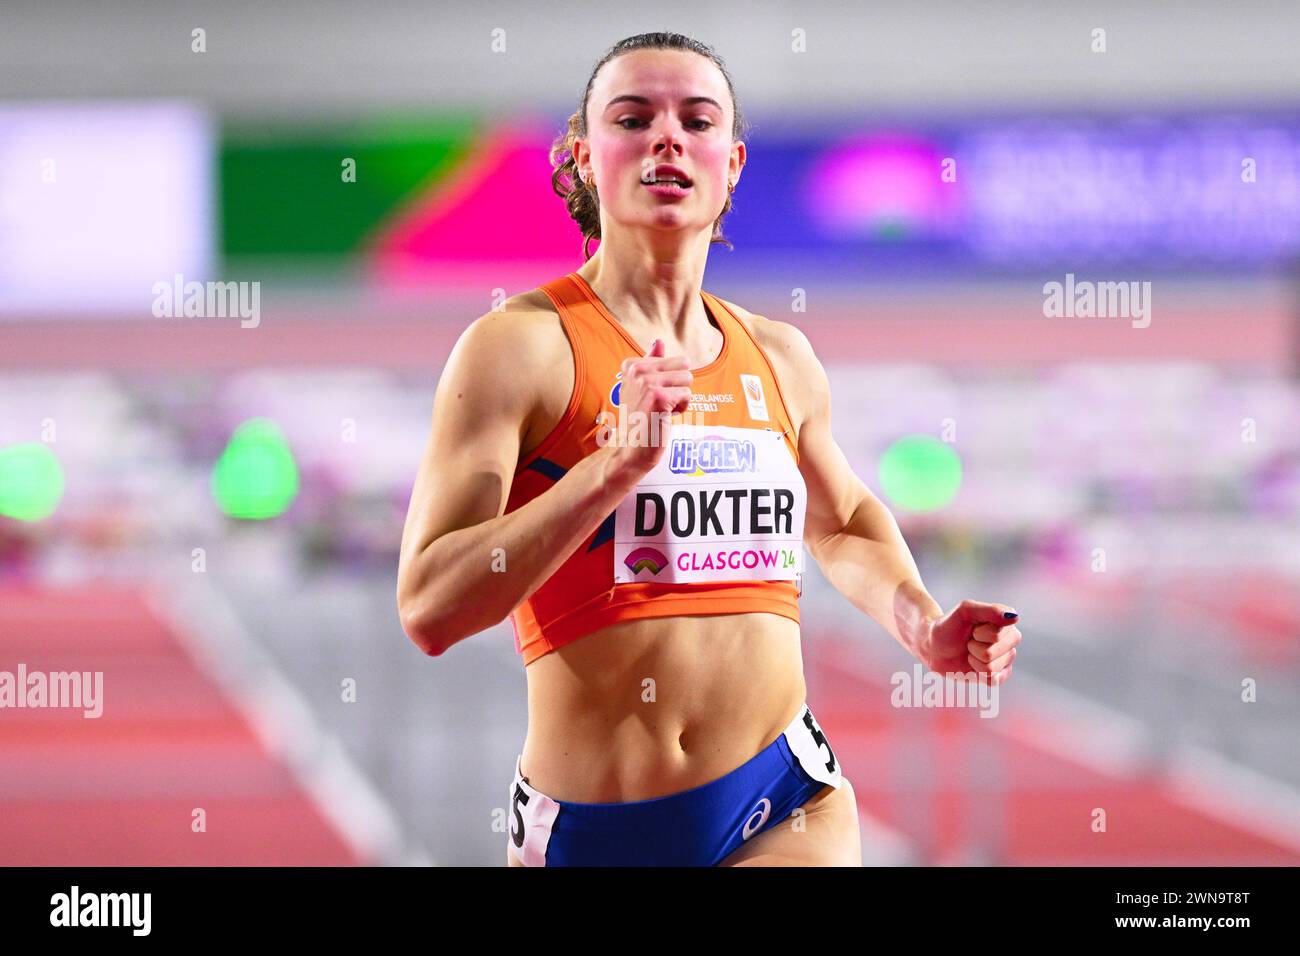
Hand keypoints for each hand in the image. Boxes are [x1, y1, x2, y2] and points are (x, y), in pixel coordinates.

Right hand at [604, 338, 692, 481]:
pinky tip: (664, 417)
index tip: (652, 396)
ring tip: (663, 410)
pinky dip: (681, 408)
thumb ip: (650, 362)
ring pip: (688, 379)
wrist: (633, 448)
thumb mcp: (642, 387)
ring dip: (681, 397)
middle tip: (662, 403)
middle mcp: (637, 370)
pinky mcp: (658, 397)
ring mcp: (647, 383)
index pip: (675, 360)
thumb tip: (658, 340)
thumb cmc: (641, 417)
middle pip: (684, 365)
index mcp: (632, 364)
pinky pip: (687, 395)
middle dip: (680, 386)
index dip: (670, 380)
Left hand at [921, 600, 1021, 686]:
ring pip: (991, 668)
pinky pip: (994, 681)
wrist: (935, 647)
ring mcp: (1007, 657)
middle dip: (974, 649)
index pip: (998, 635)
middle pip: (992, 653)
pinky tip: (975, 665)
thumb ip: (990, 610)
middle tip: (969, 641)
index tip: (972, 629)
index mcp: (1006, 620)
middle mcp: (1011, 639)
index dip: (979, 634)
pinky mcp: (1000, 674)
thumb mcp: (965, 611)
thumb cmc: (950, 626)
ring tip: (970, 652)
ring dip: (974, 661)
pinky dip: (978, 674)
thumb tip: (1015, 616)